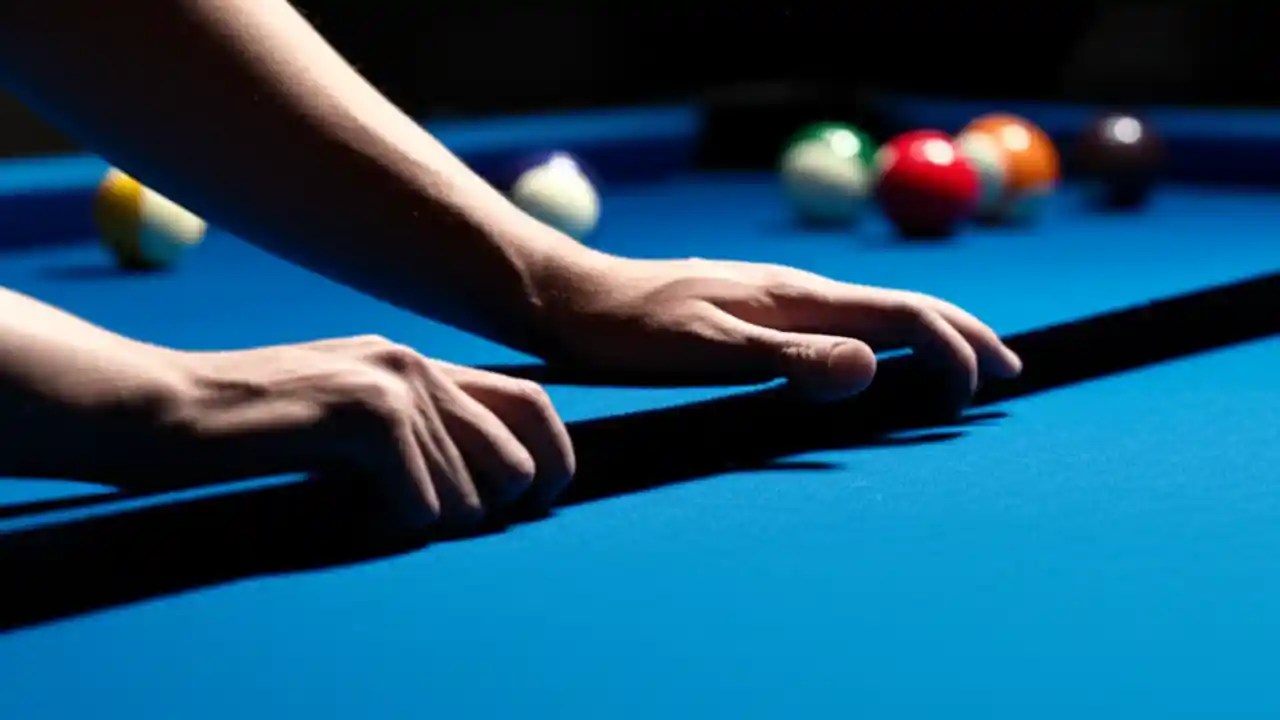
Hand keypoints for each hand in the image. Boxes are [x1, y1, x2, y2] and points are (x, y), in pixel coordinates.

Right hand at [170, 335, 572, 530]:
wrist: (165, 407)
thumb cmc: (248, 427)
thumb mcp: (345, 414)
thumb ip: (412, 427)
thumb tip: (493, 479)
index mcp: (416, 360)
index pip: (532, 399)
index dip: (555, 454)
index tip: (545, 498)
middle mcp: (415, 363)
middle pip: (514, 458)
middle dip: (491, 506)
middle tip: (433, 518)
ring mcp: (392, 383)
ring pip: (467, 495)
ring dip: (426, 521)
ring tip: (367, 506)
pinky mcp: (365, 415)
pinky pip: (423, 506)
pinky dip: (394, 525)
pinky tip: (351, 508)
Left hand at [538, 256, 1022, 401]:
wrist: (576, 299)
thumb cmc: (632, 332)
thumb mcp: (705, 349)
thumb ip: (786, 358)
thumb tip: (870, 367)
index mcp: (796, 297)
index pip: (899, 313)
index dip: (951, 346)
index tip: (982, 389)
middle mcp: (798, 291)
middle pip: (901, 305)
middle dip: (962, 335)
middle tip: (1010, 371)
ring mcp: (779, 298)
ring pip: (874, 312)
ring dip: (929, 336)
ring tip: (962, 363)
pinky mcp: (758, 310)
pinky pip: (841, 322)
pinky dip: (884, 340)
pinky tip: (876, 357)